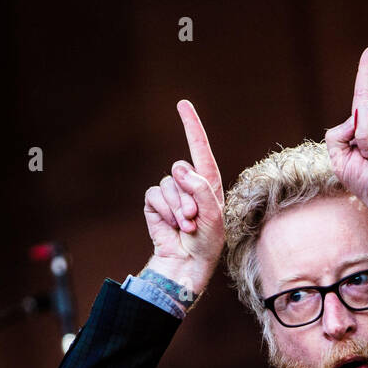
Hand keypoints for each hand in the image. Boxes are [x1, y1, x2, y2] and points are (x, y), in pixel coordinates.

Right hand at [143, 99, 224, 302]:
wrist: (187, 262)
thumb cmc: (207, 242)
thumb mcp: (213, 215)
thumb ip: (201, 189)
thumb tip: (180, 169)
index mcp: (208, 183)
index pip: (199, 149)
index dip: (191, 126)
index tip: (182, 104)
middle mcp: (189, 184)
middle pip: (179, 167)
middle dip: (186, 194)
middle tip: (193, 218)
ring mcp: (171, 193)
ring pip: (167, 184)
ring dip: (176, 208)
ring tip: (186, 226)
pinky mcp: (155, 204)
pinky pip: (154, 195)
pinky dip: (163, 211)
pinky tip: (172, 226)